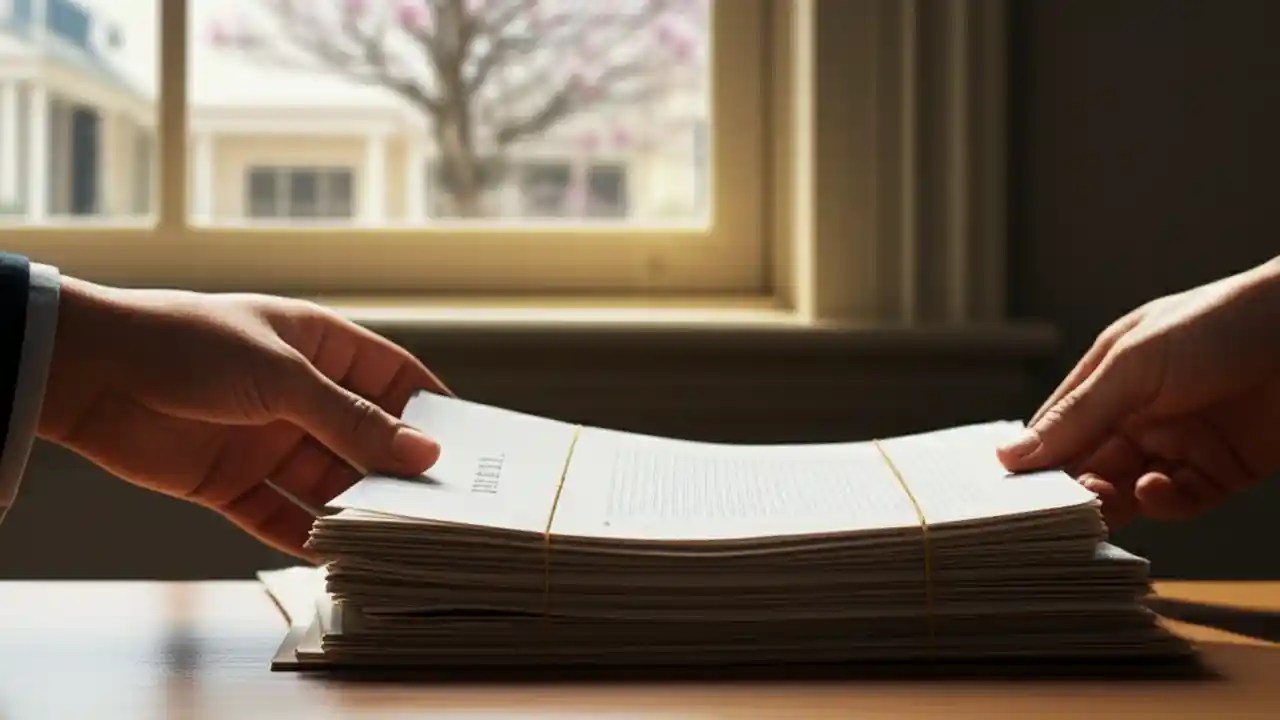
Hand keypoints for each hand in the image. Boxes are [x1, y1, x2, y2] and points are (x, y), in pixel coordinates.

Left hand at [39, 278, 450, 558]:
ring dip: (355, 507)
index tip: (470, 444)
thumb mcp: (283, 376)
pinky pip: (279, 515)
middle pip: (365, 438)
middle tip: (441, 504)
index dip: (431, 407)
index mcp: (317, 347)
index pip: (393, 377)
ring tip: (395, 536)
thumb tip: (424, 452)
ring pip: (327, 481)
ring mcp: (266, 439)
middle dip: (398, 469)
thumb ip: (353, 420)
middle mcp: (298, 395)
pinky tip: (333, 556)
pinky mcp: (230, 481)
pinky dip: (304, 537)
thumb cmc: (189, 344)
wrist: (88, 371)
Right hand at [997, 258, 1279, 526]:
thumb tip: (1010, 455)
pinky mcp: (1221, 471)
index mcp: (1109, 377)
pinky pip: (1178, 501)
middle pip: (1089, 465)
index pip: (1057, 430)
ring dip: (1113, 500)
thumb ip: (1077, 415)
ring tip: (1104, 499)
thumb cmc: (1223, 325)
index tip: (1013, 494)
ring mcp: (1180, 442)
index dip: (1035, 462)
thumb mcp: (1135, 364)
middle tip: (1062, 506)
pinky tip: (1158, 490)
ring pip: (1128, 489)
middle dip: (1073, 488)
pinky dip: (1162, 503)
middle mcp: (1139, 412)